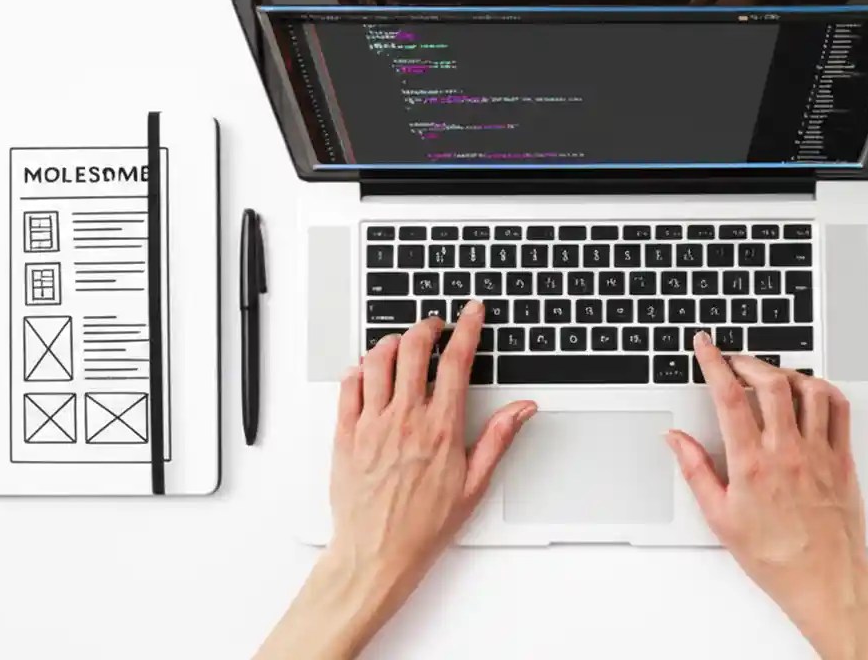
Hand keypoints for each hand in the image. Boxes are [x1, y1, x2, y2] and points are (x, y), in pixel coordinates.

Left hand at [256, 300, 535, 659]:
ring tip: (402, 343)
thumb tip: (522, 408)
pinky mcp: (345, 434)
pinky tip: (368, 370)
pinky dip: (359, 369)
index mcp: (440, 429)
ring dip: (392, 342)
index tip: (471, 313)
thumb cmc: (424, 526)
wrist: (377, 554)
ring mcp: (371, 424)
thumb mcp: (474, 484)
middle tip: (435, 325)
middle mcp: (404, 420)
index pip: (455, 361)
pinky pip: (348, 386)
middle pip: (413, 349)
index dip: (467, 328)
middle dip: (427, 327)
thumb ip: (498, 438)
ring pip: (377, 360)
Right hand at [667, 332, 867, 659]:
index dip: (713, 363)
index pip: (728, 397)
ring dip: (785, 372)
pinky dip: (823, 390)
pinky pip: (839, 409)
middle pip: (769, 382)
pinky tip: (809, 392)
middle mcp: (787, 451)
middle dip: (747, 360)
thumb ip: (695, 470)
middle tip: (734, 359)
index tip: (705, 346)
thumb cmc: (774, 557)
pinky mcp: (842, 459)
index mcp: (751, 464)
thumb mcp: (719, 517)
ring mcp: (818, 452)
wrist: (824, 580)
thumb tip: (676, 439)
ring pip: (808, 389)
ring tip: (769, 375)